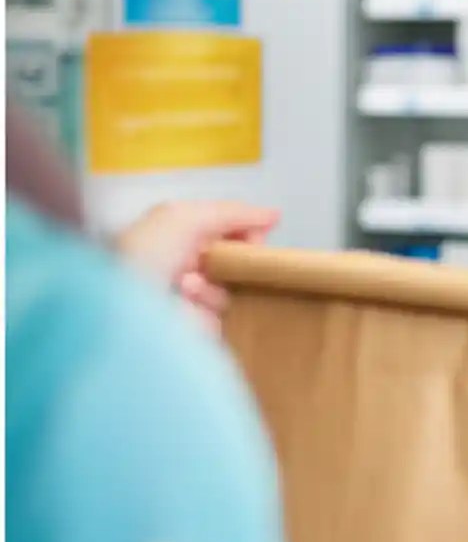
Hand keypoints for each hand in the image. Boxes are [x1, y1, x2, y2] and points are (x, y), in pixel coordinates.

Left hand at [115, 201, 278, 332]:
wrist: (121, 305)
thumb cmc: (145, 254)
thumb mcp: (188, 217)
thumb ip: (233, 212)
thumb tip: (273, 215)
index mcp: (177, 236)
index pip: (230, 231)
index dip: (247, 231)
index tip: (256, 235)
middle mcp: (184, 265)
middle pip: (237, 260)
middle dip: (234, 257)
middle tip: (222, 258)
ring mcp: (190, 300)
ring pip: (231, 289)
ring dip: (210, 284)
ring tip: (184, 284)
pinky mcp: (196, 328)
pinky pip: (222, 315)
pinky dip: (205, 306)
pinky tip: (182, 303)